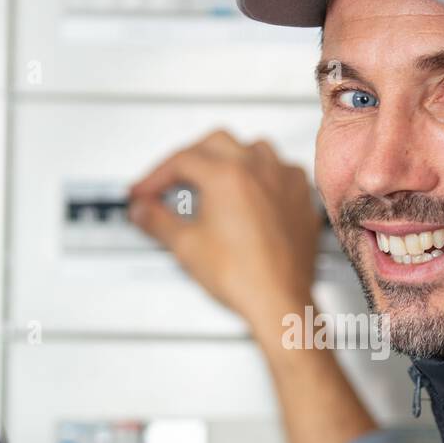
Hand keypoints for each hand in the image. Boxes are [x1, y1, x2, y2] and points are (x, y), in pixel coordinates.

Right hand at [128, 129, 324, 332]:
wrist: (279, 300)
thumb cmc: (244, 277)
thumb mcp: (186, 246)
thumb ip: (157, 221)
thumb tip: (142, 210)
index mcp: (227, 176)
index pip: (181, 160)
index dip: (156, 175)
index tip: (145, 192)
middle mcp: (259, 170)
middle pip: (215, 142)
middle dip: (189, 158)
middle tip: (172, 180)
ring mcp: (284, 180)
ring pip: (252, 147)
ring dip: (227, 156)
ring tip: (211, 176)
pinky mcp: (301, 197)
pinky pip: (281, 168)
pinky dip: (262, 171)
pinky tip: (253, 186)